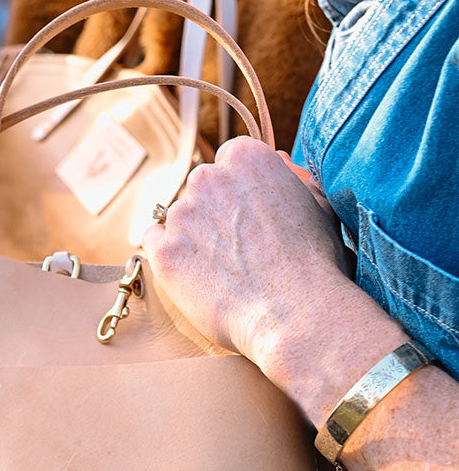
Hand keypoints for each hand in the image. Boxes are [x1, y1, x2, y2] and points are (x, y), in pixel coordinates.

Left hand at [142, 137, 349, 369]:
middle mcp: (208, 178)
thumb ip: (293, 178)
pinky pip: (153, 241)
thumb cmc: (314, 264)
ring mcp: (182, 215)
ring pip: (179, 216)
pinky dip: (168, 252)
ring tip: (223, 268)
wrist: (295, 314)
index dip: (239, 189)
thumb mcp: (317, 206)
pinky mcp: (165, 253)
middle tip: (237, 246)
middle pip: (201, 186)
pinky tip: (191, 271)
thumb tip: (281, 162)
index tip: (247, 212)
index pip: (228, 160)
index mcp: (246, 157)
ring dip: (194, 235)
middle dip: (214, 210)